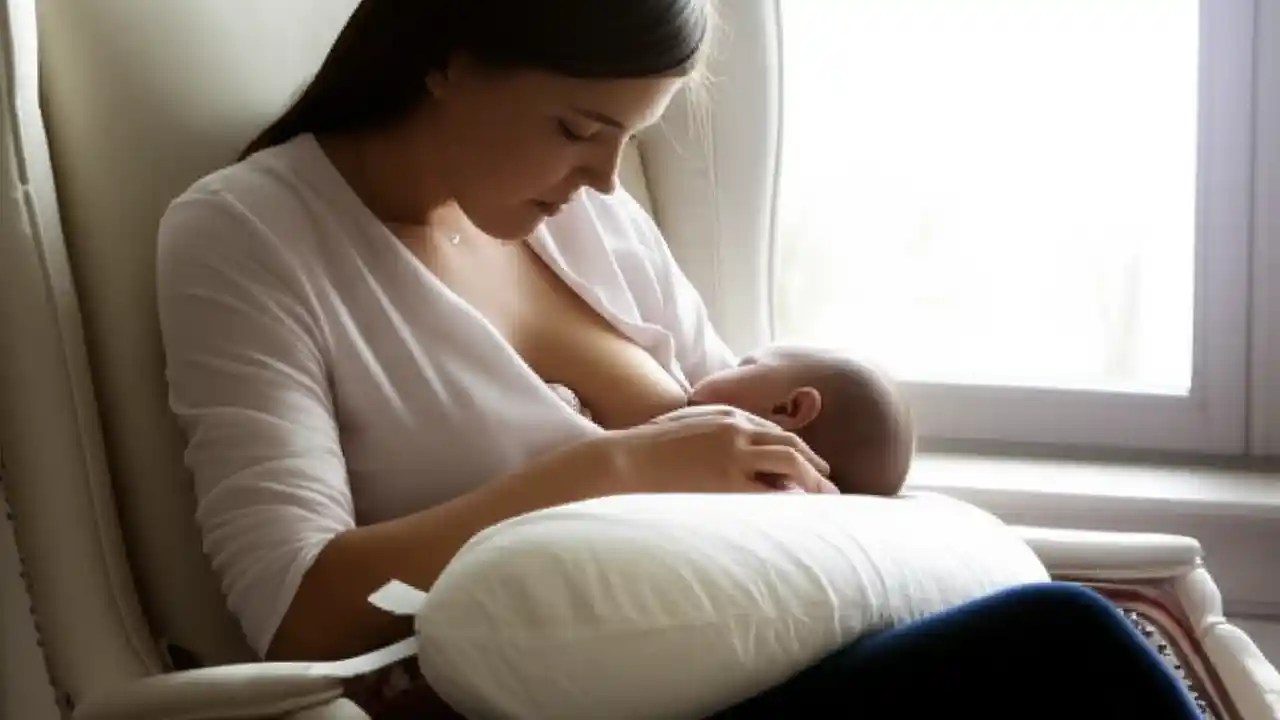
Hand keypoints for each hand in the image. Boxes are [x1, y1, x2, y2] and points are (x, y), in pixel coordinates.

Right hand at [600, 405, 836, 494]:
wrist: (622, 461)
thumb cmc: (645, 450)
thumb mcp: (683, 428)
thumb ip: (710, 434)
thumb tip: (727, 455)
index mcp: (726, 416)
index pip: (774, 431)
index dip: (797, 450)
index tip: (809, 467)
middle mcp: (736, 431)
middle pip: (790, 444)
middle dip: (815, 465)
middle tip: (829, 486)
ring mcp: (733, 456)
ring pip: (789, 462)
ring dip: (813, 481)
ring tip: (826, 500)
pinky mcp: (727, 483)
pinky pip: (769, 492)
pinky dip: (789, 500)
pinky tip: (798, 513)